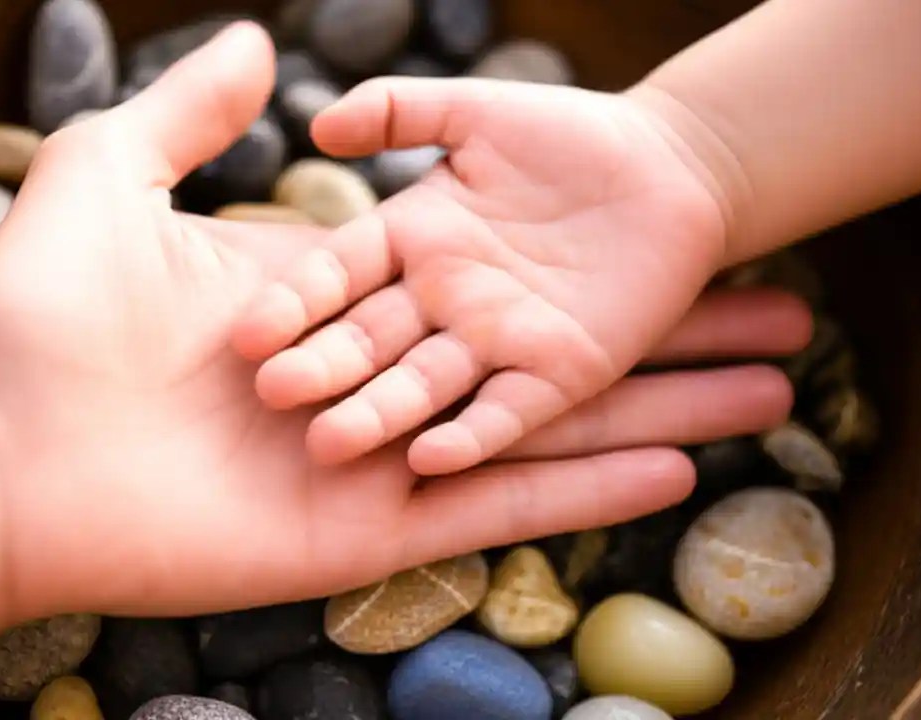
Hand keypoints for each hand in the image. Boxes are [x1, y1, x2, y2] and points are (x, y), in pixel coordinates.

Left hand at [0, 25, 805, 621]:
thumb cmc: (40, 311)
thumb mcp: (113, 173)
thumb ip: (194, 110)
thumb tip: (269, 44)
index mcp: (326, 294)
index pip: (476, 268)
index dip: (567, 247)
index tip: (653, 227)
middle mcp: (370, 372)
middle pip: (536, 349)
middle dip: (653, 337)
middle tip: (764, 320)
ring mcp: (377, 457)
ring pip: (544, 429)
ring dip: (659, 409)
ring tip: (769, 397)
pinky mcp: (367, 529)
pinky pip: (496, 506)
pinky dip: (588, 488)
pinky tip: (680, 462)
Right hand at [232, 77, 744, 475]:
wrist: (672, 171)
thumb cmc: (570, 136)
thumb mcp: (475, 112)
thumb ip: (398, 110)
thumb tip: (320, 123)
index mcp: (408, 242)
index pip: (336, 275)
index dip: (297, 301)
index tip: (248, 330)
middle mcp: (438, 301)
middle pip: (368, 341)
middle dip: (323, 367)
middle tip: (272, 395)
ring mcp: (493, 344)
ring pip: (425, 387)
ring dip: (380, 414)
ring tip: (331, 444)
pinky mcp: (554, 377)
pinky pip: (505, 414)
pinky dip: (470, 436)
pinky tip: (433, 458)